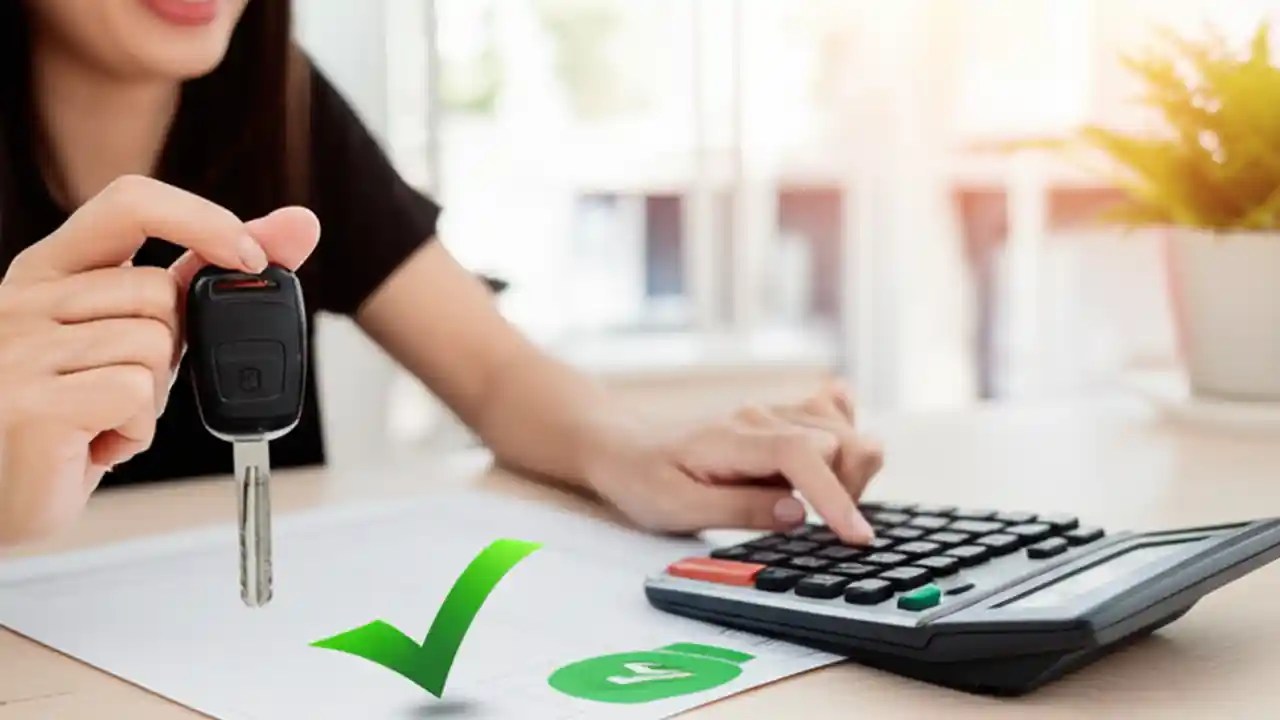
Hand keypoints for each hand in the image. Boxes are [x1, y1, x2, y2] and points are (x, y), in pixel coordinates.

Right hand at [0, 176, 319, 544]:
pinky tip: (96, 443)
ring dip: (151, 397)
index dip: (201, 219)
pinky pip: (136, 396)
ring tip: (102, 417)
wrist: (1, 493)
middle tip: (123, 386)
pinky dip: (136, 431)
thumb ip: (206, 276)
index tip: (249, 252)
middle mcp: (24, 299)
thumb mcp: (134, 332)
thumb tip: (298, 224)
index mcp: (49, 270)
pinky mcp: (33, 405)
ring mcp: (21, 350)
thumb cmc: (74, 411)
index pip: (131, 203)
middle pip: (160, 294)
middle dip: (170, 350)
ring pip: (155, 346)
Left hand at [584, 382, 882, 544]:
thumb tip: (798, 513)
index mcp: (733, 439)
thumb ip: (740, 509)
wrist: (623, 448)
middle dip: (848, 489)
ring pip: (845, 426)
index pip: (802, 455)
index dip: (836, 496)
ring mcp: (773, 412)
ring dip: (851, 470)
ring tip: (824, 505)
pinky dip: (846, 435)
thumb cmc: (644, 480)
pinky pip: (833, 409)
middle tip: (826, 527)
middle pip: (839, 439)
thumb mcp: (678, 509)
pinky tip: (830, 465)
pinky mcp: (780, 416)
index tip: (857, 537)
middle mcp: (761, 416)